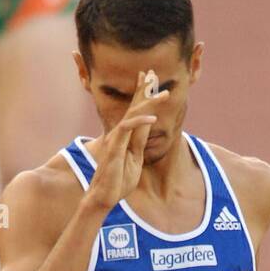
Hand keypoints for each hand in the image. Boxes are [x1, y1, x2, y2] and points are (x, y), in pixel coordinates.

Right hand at [86, 70, 169, 212]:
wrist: (105, 197)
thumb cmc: (118, 182)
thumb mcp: (136, 159)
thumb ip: (140, 140)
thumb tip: (150, 123)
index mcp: (125, 136)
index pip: (134, 111)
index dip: (141, 94)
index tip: (148, 78)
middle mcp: (119, 133)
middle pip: (133, 106)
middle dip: (143, 89)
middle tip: (153, 73)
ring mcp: (116, 139)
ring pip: (133, 114)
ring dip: (149, 102)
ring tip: (164, 94)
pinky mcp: (114, 147)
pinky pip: (128, 128)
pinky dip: (141, 121)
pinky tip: (154, 118)